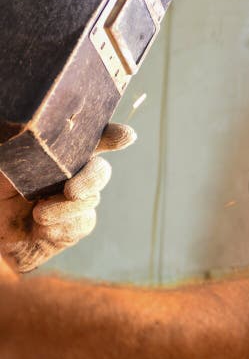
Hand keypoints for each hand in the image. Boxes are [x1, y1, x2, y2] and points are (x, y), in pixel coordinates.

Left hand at [0, 123, 135, 271]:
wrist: (0, 231)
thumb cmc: (0, 189)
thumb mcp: (4, 164)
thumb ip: (15, 147)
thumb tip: (13, 126)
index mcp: (62, 150)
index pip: (92, 137)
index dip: (113, 135)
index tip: (126, 137)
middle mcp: (77, 171)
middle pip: (100, 170)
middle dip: (92, 179)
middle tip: (73, 191)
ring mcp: (82, 197)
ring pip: (90, 199)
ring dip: (65, 208)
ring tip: (38, 214)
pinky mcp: (81, 222)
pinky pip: (81, 222)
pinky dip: (61, 225)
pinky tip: (41, 226)